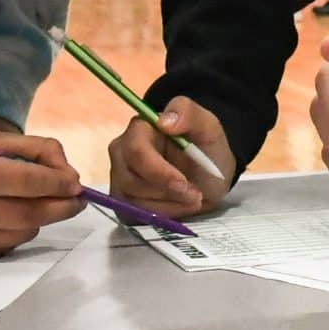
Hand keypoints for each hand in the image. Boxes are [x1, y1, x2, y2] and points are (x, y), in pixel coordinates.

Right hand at [0, 126, 83, 257]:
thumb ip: (33, 149)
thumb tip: (69, 174)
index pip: (29, 183)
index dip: (60, 184)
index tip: (77, 183)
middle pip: (29, 215)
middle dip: (62, 207)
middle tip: (78, 200)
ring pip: (19, 235)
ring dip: (41, 220)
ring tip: (44, 204)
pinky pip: (1, 248)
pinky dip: (18, 233)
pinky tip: (17, 217)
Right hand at [107, 100, 235, 215]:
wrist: (209, 173)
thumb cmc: (207, 148)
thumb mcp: (208, 126)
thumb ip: (188, 114)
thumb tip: (164, 121)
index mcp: (139, 130)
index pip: (136, 152)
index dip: (159, 172)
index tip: (185, 183)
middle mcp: (122, 154)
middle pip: (131, 180)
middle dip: (167, 192)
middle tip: (196, 195)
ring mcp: (119, 179)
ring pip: (133, 201)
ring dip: (168, 205)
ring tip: (192, 198)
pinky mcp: (123, 202)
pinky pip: (134, 216)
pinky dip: (161, 215)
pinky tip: (178, 206)